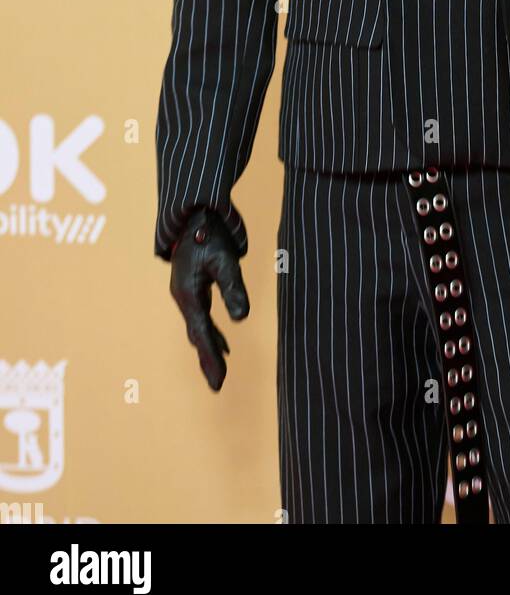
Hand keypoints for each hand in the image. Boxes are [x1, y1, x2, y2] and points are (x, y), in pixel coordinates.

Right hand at [169, 206, 249, 390]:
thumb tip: (241, 318)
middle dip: (207, 358)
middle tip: (218, 385)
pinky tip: (222, 341)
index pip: (202, 333)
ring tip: (220, 368)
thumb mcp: (224, 259)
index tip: (220, 383)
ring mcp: (186, 290)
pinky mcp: (192, 284)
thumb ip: (233, 287)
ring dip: (208, 346)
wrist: (192, 209)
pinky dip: (210, 331)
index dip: (211, 358)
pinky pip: (201, 315)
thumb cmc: (209, 232)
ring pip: (198, 326)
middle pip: (197, 334)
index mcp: (188, 293)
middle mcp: (184, 295)